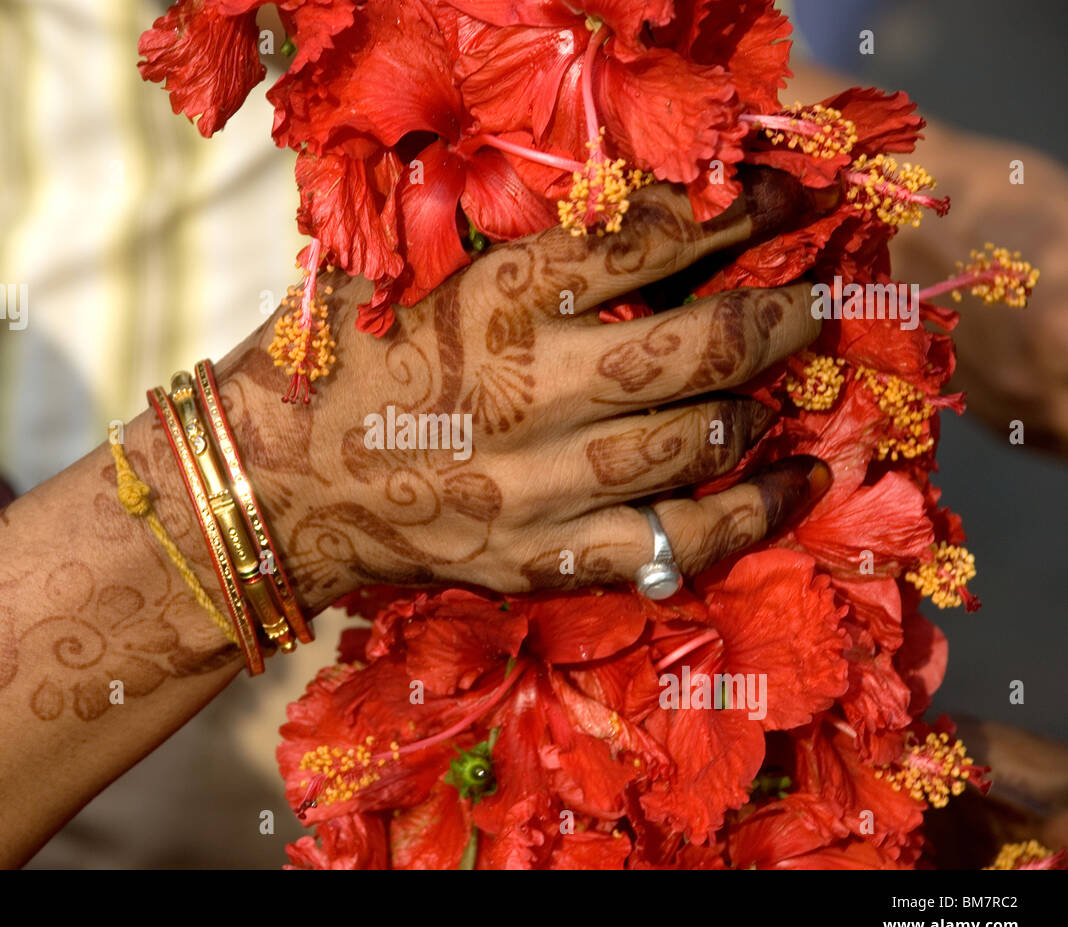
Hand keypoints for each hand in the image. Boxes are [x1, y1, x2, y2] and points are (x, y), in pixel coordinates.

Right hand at [215, 174, 831, 612]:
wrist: (279, 488)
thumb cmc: (340, 365)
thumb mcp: (411, 272)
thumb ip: (511, 241)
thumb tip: (632, 219)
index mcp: (496, 295)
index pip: (653, 240)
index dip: (740, 212)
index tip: (786, 200)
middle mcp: (533, 386)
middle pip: (706, 343)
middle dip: (783, 312)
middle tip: (816, 296)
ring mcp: (545, 483)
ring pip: (702, 438)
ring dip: (761, 400)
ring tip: (785, 378)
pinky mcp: (548, 556)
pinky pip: (680, 542)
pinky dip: (752, 513)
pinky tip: (793, 482)